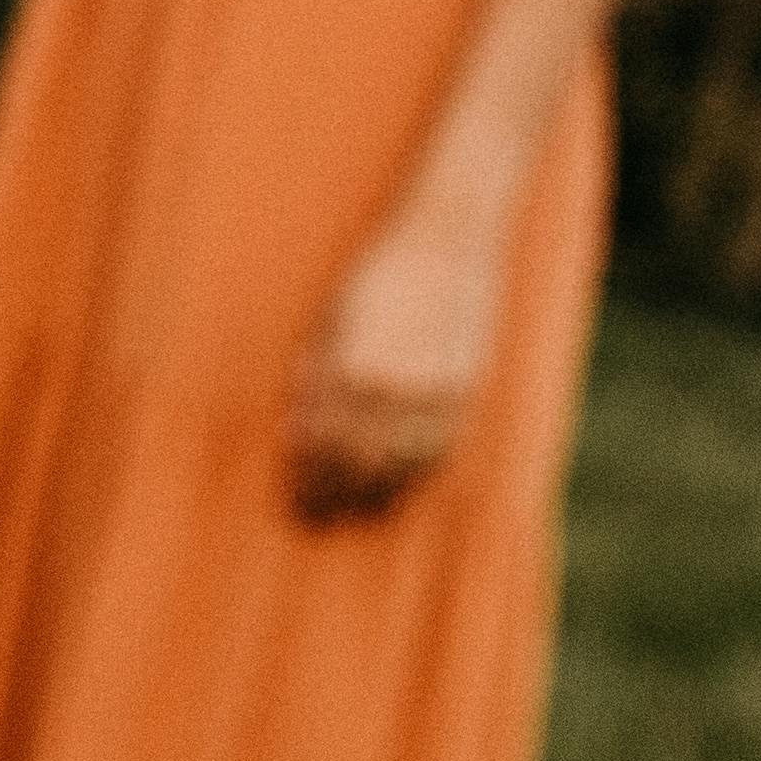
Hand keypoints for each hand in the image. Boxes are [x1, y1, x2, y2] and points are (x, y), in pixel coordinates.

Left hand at [289, 184, 510, 524]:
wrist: (446, 241)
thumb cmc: (376, 275)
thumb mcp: (330, 321)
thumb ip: (313, 379)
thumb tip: (295, 434)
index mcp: (350, 367)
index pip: (321, 446)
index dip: (307, 480)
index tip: (295, 502)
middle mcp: (392, 386)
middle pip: (358, 465)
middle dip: (333, 497)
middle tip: (316, 519)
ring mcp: (434, 391)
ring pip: (400, 466)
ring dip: (374, 495)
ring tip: (355, 512)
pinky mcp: (465, 389)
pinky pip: (438, 450)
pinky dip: (414, 475)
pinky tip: (397, 487)